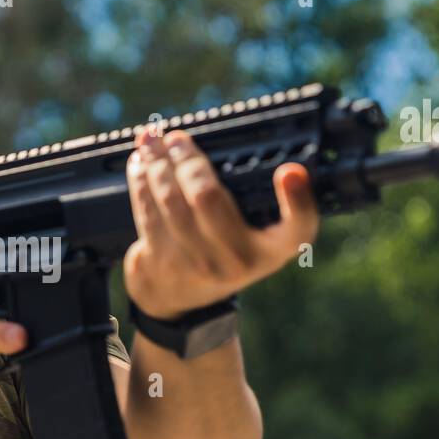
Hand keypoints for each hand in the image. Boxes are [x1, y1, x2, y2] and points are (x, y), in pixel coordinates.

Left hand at [123, 128, 319, 320]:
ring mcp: (196, 263)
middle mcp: (237, 260)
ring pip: (170, 202)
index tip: (290, 171)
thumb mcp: (253, 238)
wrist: (180, 300)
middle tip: (178, 138)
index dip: (299, 202)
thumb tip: (219, 148)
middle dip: (189, 161)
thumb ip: (251, 199)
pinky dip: (141, 182)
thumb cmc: (222, 251)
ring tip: (150, 141)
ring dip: (157, 165)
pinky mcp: (161, 261)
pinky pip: (147, 212)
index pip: (298, 230)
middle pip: (208, 199)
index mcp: (272, 250)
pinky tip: (139, 164)